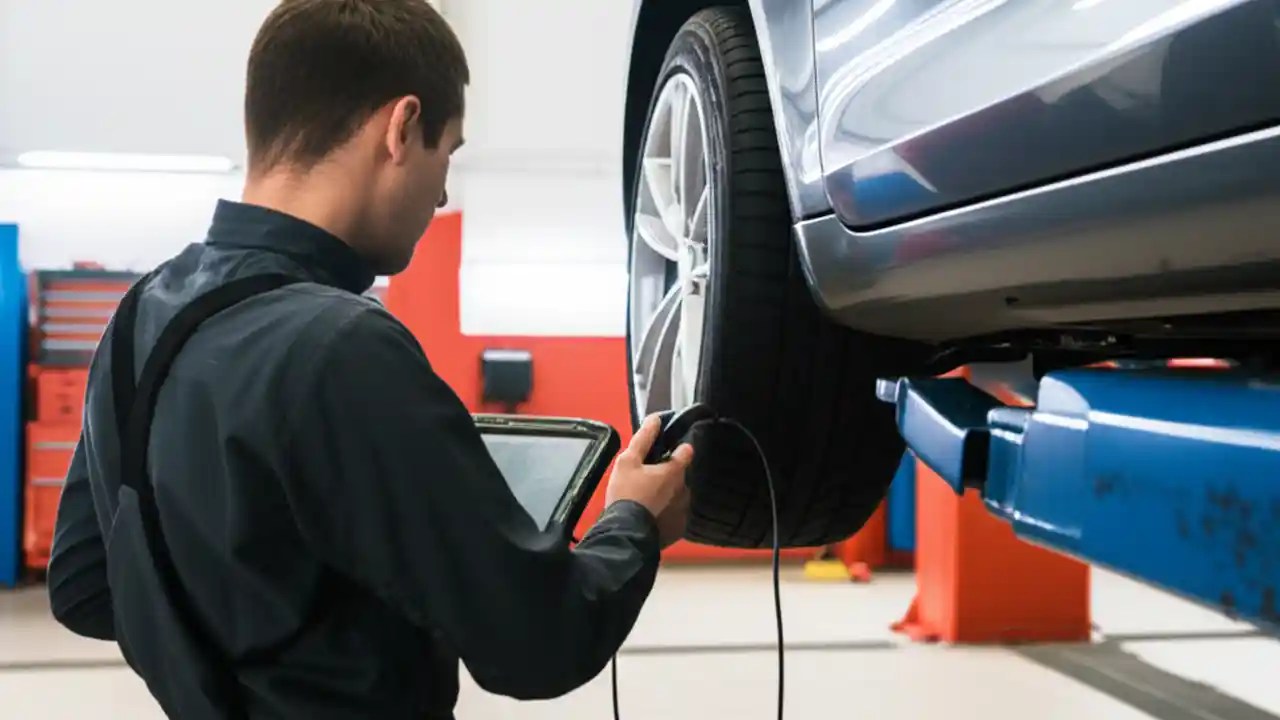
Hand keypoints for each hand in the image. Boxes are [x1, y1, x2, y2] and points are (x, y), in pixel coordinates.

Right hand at [606, 414, 693, 547]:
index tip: (666, 451)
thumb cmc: (626, 495)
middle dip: (665, 474)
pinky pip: (674, 514)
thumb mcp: (628, 461)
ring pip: (677, 495)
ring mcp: (683, 509)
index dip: (676, 448)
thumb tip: (655, 420)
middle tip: (644, 479)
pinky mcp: (679, 527)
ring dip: (666, 494)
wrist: (625, 532)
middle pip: (679, 475)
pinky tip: (650, 514)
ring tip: (645, 499)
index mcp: (673, 471)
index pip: (686, 451)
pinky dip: (665, 512)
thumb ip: (644, 438)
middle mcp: (684, 489)